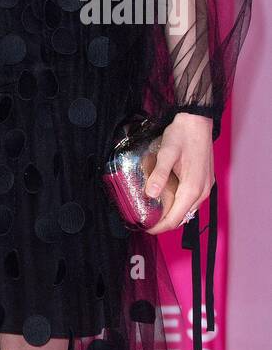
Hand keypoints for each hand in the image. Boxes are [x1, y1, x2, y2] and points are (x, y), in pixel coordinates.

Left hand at [144, 113, 214, 234]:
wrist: (197, 121)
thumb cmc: (182, 135)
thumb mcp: (167, 153)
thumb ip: (159, 175)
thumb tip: (150, 194)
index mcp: (192, 189)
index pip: (175, 218)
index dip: (160, 227)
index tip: (145, 228)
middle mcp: (201, 192)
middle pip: (182, 217)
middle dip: (165, 223)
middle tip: (147, 220)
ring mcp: (205, 187)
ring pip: (188, 210)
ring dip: (172, 214)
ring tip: (154, 212)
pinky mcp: (204, 181)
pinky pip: (192, 201)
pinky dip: (179, 204)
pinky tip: (168, 198)